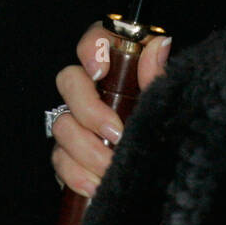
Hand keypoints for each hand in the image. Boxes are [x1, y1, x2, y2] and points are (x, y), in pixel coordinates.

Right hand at [50, 21, 171, 196]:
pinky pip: (60, 158)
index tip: (101, 70)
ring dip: (86, 148)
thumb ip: (158, 76)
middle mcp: (93, 89)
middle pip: (69, 80)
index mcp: (119, 68)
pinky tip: (96, 184)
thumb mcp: (165, 105)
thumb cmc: (166, 130)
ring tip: (111, 166)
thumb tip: (160, 44)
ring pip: (62, 123)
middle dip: (89, 108)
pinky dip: (76, 173)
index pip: (96, 40)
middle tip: (115, 131)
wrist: (162, 181)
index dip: (92, 49)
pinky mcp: (70, 153)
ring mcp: (78, 121)